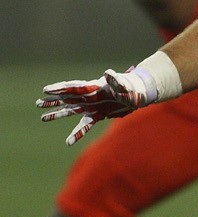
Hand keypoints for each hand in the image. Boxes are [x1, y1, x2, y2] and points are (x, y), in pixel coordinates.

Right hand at [36, 69, 154, 145]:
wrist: (140, 94)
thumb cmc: (132, 86)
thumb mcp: (124, 83)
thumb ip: (116, 80)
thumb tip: (108, 73)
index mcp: (94, 87)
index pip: (74, 87)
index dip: (61, 88)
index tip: (46, 89)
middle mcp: (90, 97)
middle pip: (68, 98)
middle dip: (53, 100)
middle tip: (37, 102)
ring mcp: (93, 106)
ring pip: (71, 110)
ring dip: (57, 114)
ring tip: (42, 118)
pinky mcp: (98, 115)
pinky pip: (84, 125)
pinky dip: (76, 133)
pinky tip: (68, 143)